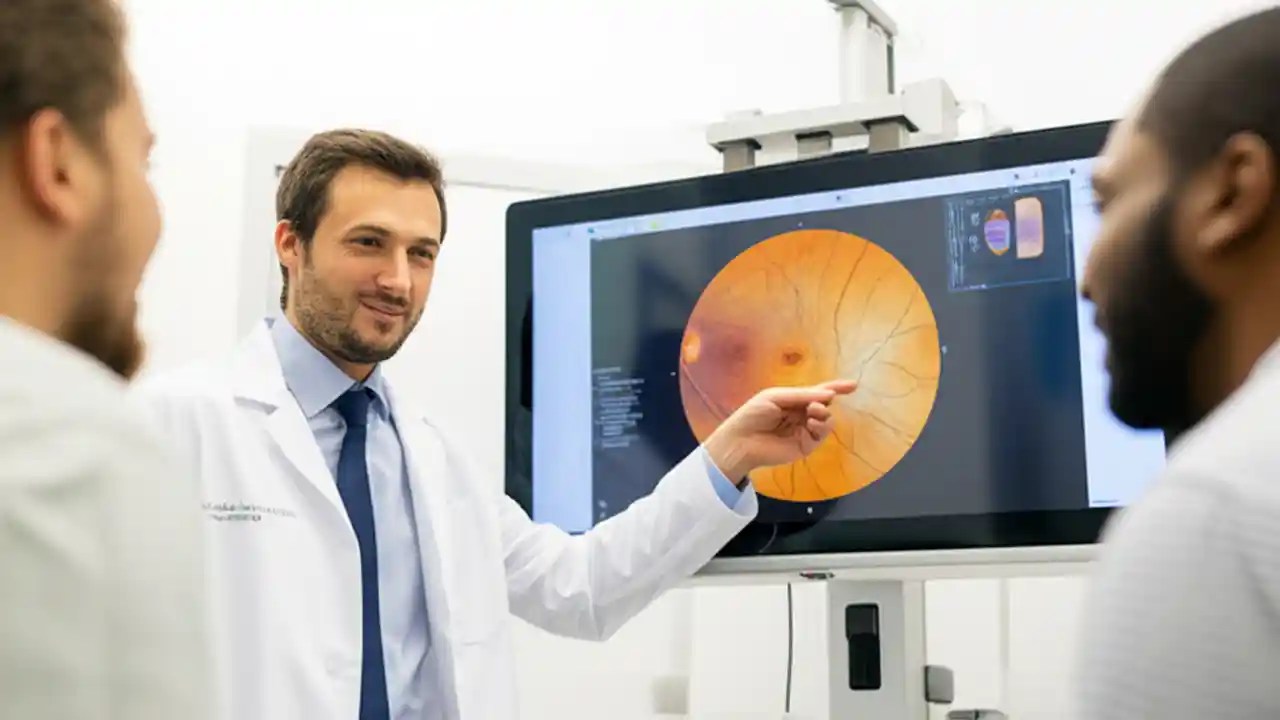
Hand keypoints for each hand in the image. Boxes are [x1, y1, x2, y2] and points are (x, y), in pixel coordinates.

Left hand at [702, 379, 856, 484]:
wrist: (742, 440)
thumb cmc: (753, 414)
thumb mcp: (776, 397)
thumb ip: (802, 395)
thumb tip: (829, 394)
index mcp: (794, 400)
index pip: (818, 392)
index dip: (835, 388)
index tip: (853, 385)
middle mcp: (802, 414)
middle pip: (825, 404)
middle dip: (827, 399)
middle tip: (816, 402)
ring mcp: (805, 430)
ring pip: (827, 419)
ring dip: (824, 412)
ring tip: (812, 412)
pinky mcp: (806, 446)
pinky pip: (822, 434)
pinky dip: (821, 426)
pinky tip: (811, 422)